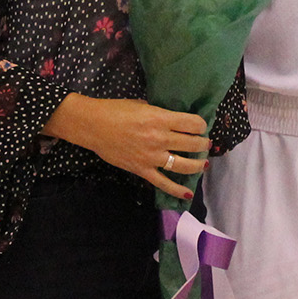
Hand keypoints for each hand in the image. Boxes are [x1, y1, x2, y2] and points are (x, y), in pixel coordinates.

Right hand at [44, 94, 211, 200]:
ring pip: (184, 165)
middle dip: (203, 144)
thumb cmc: (116, 110)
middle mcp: (159, 138)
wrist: (92, 126)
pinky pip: (164, 184)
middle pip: (192, 144)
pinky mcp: (142, 170)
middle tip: (204, 143)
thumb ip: (160, 114)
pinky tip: (188, 193)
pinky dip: (177, 191)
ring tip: (203, 163)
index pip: (192, 123)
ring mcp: (151, 157)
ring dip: (198, 165)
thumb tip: (175, 121)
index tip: (200, 126)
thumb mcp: (142, 105)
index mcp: (159, 118)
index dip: (201, 125)